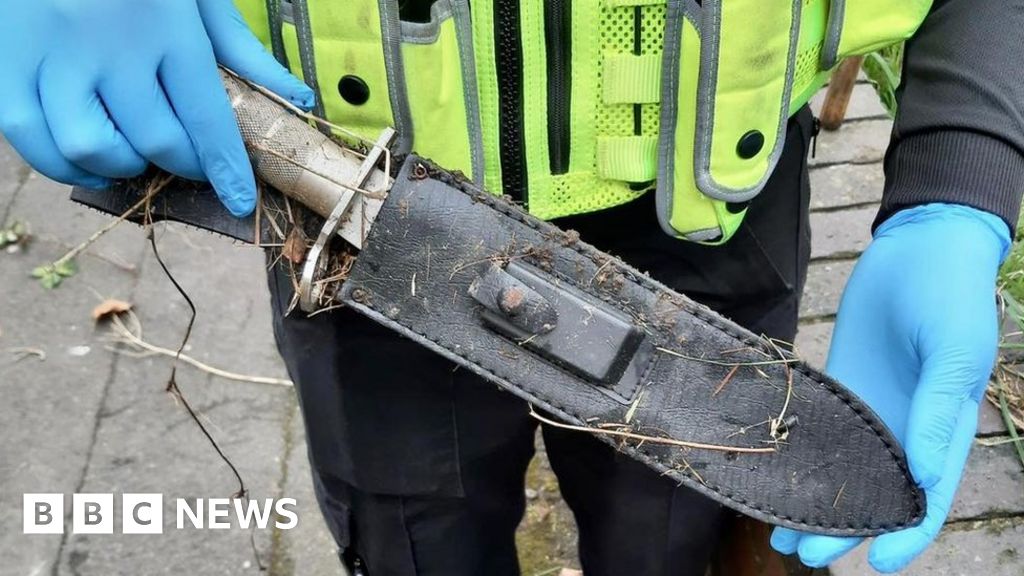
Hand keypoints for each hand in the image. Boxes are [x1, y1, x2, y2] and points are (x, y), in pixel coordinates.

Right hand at [0, 0, 313, 215]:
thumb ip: (240, 47)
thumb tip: (294, 96)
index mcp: (165, 24)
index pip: (207, 118)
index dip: (227, 169)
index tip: (240, 200)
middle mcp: (108, 43)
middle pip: (155, 139)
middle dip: (182, 165)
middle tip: (188, 160)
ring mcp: (49, 54)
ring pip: (90, 147)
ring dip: (122, 167)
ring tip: (136, 155)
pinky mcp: (4, 61)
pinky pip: (28, 137)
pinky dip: (61, 162)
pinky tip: (86, 155)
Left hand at [771, 203, 1010, 572]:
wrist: (917, 244)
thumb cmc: (950, 295)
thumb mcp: (954, 351)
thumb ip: (939, 410)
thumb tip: (925, 474)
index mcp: (943, 426)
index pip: (928, 496)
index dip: (907, 533)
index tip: (879, 563)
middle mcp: (906, 425)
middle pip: (875, 490)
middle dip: (844, 526)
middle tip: (805, 554)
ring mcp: (870, 405)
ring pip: (841, 465)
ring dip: (815, 499)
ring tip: (781, 534)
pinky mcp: (840, 381)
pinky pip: (819, 426)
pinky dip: (801, 453)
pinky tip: (776, 472)